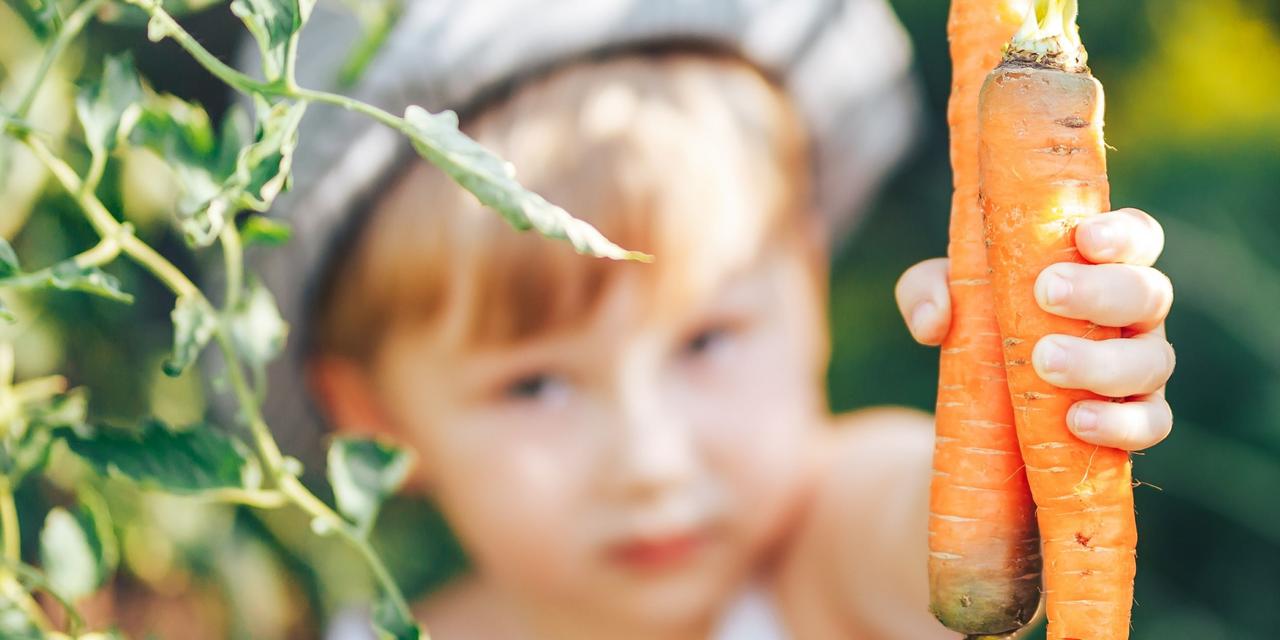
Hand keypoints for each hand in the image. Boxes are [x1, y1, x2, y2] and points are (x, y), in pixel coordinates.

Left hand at [895, 208, 1174, 450]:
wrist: (976, 420)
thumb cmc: (974, 333)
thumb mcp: (937, 301)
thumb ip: (925, 291)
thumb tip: (933, 320)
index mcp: (1099, 270)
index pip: (1136, 238)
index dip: (1122, 233)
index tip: (1083, 237)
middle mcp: (1131, 316)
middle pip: (1148, 293)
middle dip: (1101, 291)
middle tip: (1046, 292)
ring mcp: (1139, 371)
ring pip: (1152, 362)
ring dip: (1101, 361)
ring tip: (1044, 362)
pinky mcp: (1134, 424)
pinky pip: (1150, 425)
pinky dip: (1119, 423)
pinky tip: (1076, 421)